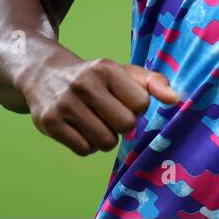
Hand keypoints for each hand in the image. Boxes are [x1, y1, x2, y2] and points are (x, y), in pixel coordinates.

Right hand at [19, 49, 180, 156]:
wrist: (43, 74)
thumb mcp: (122, 72)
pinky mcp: (50, 123)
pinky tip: (80, 129)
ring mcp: (65, 104)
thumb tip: (176, 99)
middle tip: (109, 115)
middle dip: (122, 126)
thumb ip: (152, 83)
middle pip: (125, 125)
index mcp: (106, 68)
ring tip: (95, 122)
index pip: (141, 104)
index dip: (136, 107)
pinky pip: (84, 150)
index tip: (123, 101)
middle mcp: (84, 84)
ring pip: (105, 141)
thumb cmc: (93, 78)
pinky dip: (87, 145)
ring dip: (105, 138)